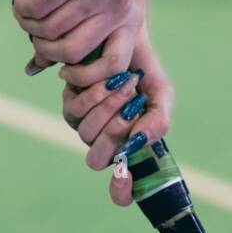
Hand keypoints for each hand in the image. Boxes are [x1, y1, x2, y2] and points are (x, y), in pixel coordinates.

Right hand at [13, 0, 146, 75]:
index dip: (85, 77)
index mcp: (129, 23)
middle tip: (32, 34)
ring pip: (50, 29)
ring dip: (29, 26)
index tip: (63, 73)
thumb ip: (70, 40)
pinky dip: (24, 9)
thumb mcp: (95, 11)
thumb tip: (34, 68)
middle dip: (43, 48)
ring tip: (23, 16)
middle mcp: (119, 9)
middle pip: (70, 51)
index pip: (115, 64)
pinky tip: (22, 6)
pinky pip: (38, 7)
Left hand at [59, 33, 173, 204]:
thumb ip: (159, 121)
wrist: (126, 40)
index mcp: (128, 151)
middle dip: (114, 131)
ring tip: (126, 83)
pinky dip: (94, 93)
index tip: (124, 174)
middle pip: (98, 158)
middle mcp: (104, 145)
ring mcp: (85, 128)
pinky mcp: (70, 107)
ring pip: (86, 133)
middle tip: (131, 106)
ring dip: (106, 108)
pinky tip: (109, 78)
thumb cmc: (146, 74)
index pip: (121, 192)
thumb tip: (138, 143)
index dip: (120, 191)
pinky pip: (76, 110)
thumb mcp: (161, 95)